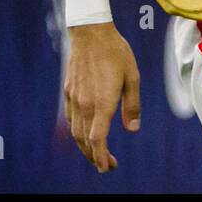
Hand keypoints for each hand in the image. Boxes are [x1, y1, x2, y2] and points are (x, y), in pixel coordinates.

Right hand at [63, 23, 140, 173]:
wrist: (90, 33)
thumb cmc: (116, 53)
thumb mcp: (132, 77)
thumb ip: (132, 105)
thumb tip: (132, 130)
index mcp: (102, 103)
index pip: (98, 140)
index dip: (102, 157)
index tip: (108, 167)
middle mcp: (85, 104)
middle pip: (85, 141)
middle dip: (95, 157)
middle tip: (107, 165)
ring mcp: (74, 99)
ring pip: (76, 132)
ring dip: (86, 147)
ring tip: (98, 153)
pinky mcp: (69, 92)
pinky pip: (72, 119)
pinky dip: (78, 132)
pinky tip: (86, 132)